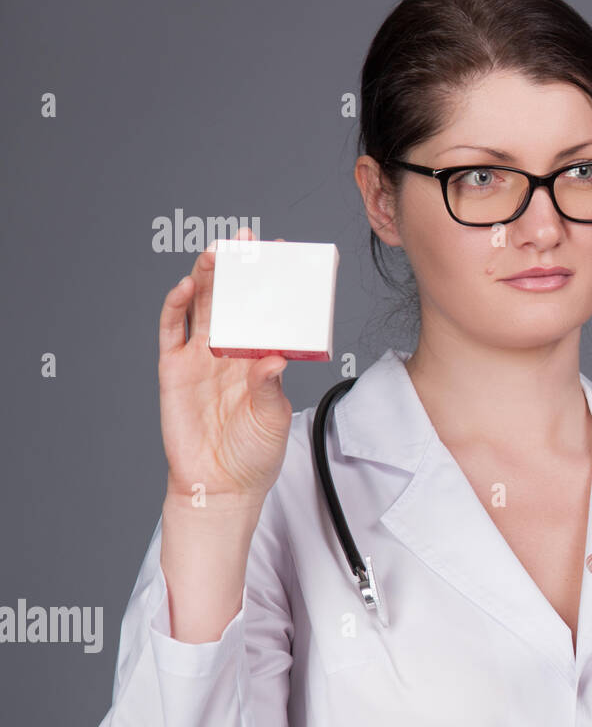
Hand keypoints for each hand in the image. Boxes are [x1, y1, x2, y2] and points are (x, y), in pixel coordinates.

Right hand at [159, 228, 293, 503]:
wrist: (221, 485)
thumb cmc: (254, 453)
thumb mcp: (273, 418)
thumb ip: (269, 386)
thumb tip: (274, 358)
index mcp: (260, 357)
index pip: (268, 311)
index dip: (273, 283)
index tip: (285, 255)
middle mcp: (230, 350)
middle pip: (233, 298)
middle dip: (239, 268)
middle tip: (247, 240)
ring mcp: (200, 356)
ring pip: (202, 305)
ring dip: (208, 277)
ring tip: (217, 254)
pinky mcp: (173, 369)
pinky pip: (171, 330)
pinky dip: (175, 306)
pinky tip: (184, 287)